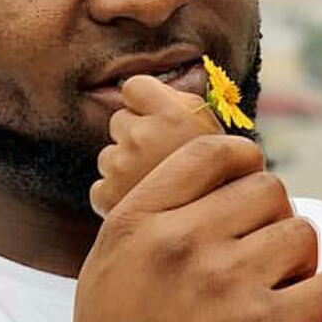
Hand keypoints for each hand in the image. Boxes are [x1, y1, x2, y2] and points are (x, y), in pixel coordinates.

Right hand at [13, 135, 321, 321]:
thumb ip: (156, 213)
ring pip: (301, 234)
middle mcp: (182, 243)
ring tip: (277, 292)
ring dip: (299, 262)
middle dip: (272, 220)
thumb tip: (213, 171)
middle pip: (268, 190)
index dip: (245, 161)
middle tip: (262, 258)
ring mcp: (226, 285)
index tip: (250, 183)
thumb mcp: (111, 262)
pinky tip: (302, 318)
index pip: (213, 151)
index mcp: (140, 221)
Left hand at [90, 74, 221, 216]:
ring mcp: (121, 167)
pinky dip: (115, 195)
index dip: (144, 101)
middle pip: (119, 120)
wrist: (222, 234)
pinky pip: (100, 186)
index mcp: (172, 114)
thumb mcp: (211, 127)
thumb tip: (140, 92)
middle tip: (163, 158)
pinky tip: (143, 204)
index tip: (158, 118)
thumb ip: (176, 102)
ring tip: (156, 185)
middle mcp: (143, 136)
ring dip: (126, 166)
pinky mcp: (107, 196)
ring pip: (109, 155)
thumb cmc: (221, 176)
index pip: (134, 88)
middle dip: (136, 135)